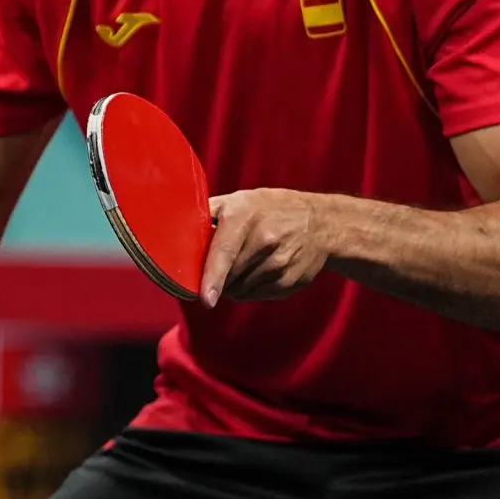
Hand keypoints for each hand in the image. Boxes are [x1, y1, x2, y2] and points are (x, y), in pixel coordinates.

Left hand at [201, 189, 330, 306]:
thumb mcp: (238, 199)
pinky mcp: (289, 282)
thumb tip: (178, 233)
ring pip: (240, 289)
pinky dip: (247, 289)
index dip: (213, 278)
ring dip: (231, 284)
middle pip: (229, 275)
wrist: (321, 223)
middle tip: (219, 263)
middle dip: (216, 277)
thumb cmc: (269, 209)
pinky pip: (256, 295)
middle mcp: (265, 241)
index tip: (205, 299)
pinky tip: (256, 270)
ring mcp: (280, 264)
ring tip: (241, 263)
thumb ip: (208, 215)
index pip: (225, 252)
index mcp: (245, 217)